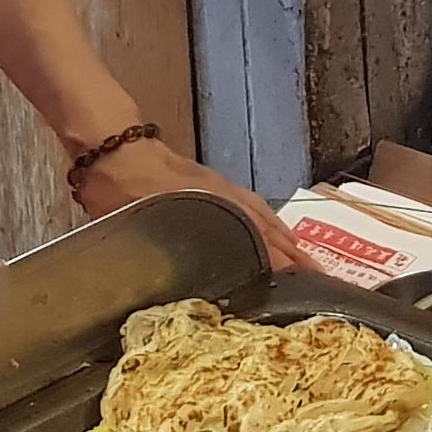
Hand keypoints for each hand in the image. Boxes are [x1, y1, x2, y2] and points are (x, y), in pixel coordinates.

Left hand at [70, 131, 296, 273]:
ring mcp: (221, 190)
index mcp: (214, 210)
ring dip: (289, 242)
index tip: (309, 288)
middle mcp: (226, 199)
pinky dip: (271, 224)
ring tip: (307, 265)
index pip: (261, 243)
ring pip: (266, 218)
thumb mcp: (136, 228)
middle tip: (323, 283)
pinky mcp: (212, 184)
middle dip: (299, 258)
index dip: (285, 266)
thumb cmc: (120, 186)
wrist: (108, 142)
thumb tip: (175, 290)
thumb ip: (156, 258)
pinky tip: (272, 233)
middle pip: (273, 232)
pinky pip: (254, 208)